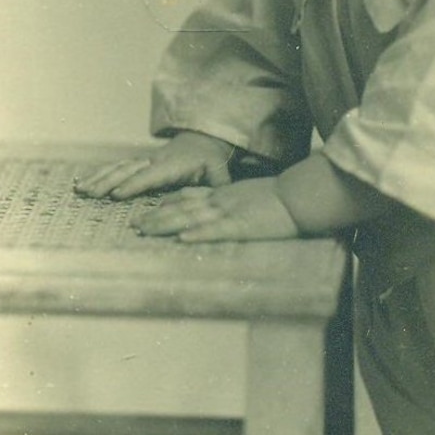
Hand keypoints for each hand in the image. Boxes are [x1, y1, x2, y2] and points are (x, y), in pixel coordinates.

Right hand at [74, 132, 234, 200]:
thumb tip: (218, 200)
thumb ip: (217, 188)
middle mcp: (154, 161)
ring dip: (98, 178)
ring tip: (80, 189)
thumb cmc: (212, 162)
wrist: (205, 141)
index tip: (117, 194)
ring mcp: (144, 160)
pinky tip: (83, 181)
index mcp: (173, 165)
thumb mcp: (219, 174)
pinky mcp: (138, 163)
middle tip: (89, 193)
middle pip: (127, 171)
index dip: (134, 184)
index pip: (151, 175)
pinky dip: (99, 173)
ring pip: (118, 168)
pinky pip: (116, 167)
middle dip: (107, 182)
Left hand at [135, 179, 300, 243]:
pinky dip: (199, 234)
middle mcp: (221, 202)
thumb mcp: (253, 194)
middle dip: (156, 216)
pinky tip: (183, 239)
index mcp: (225, 195)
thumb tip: (229, 209)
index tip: (148, 210)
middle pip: (182, 207)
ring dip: (166, 224)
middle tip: (134, 225)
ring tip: (145, 231)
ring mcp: (230, 212)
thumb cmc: (283, 197)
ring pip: (191, 218)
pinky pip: (217, 231)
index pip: (190, 197)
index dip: (167, 204)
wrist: (300, 195)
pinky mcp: (242, 226)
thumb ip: (238, 201)